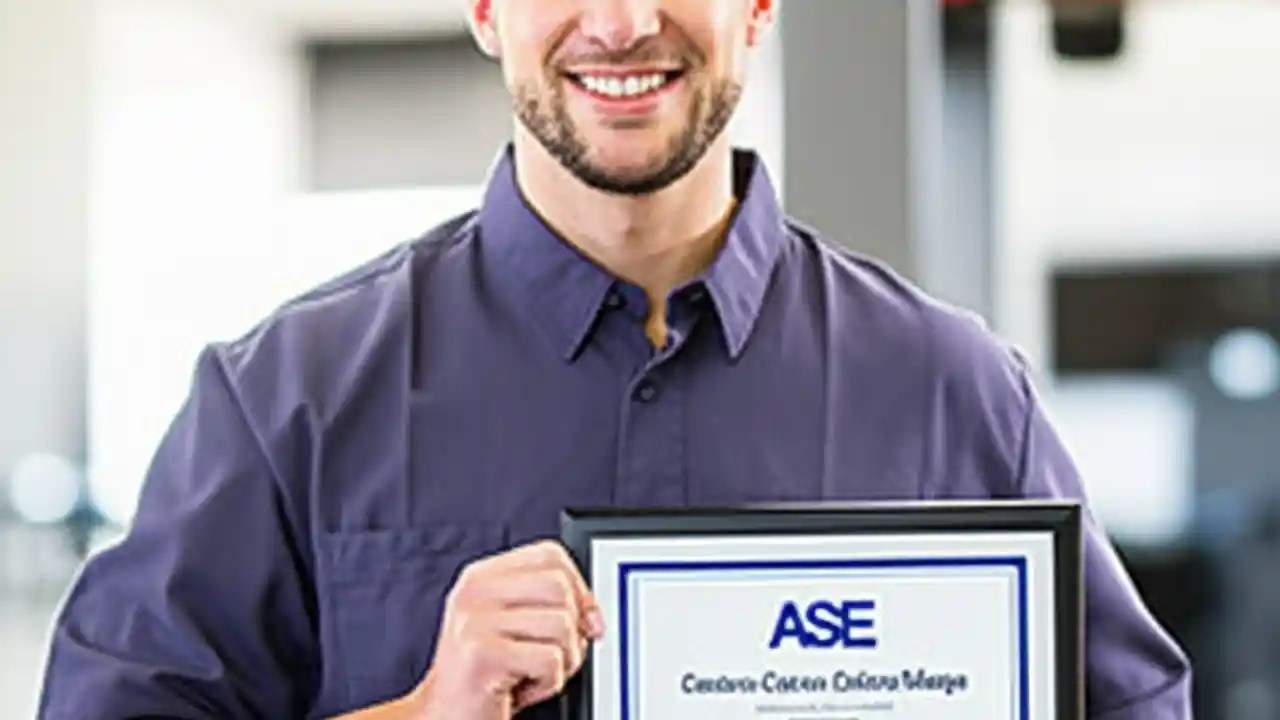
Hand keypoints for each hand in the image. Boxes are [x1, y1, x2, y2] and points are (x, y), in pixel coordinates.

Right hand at [411, 540, 605, 718]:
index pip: (550, 555)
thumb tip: (594, 618)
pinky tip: (521, 689)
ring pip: (562, 624)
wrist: (445, 718)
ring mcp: (475, 622)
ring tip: (533, 673)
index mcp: (481, 578)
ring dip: (563, 662)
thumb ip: (553, 609)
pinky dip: (549, 684)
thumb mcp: (516, 630)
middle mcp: (474, 593)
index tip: (582, 619)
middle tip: (552, 655)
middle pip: (559, 587)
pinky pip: (550, 660)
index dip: (578, 587)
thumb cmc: (483, 678)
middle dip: (572, 629)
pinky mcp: (482, 655)